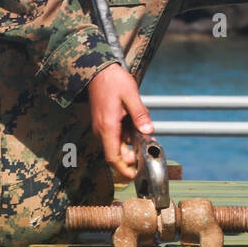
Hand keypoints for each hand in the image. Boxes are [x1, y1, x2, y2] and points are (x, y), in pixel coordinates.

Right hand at [87, 63, 153, 183]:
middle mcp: (102, 130)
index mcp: (108, 127)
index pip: (113, 157)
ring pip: (117, 144)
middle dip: (132, 156)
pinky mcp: (105, 122)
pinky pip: (116, 135)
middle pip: (116, 153)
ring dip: (131, 144)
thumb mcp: (131, 96)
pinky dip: (127, 135)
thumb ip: (140, 115)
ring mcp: (102, 127)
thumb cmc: (113, 81)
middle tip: (149, 148)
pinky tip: (138, 125)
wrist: (98, 70)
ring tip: (146, 135)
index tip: (135, 176)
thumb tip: (149, 131)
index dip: (124, 169)